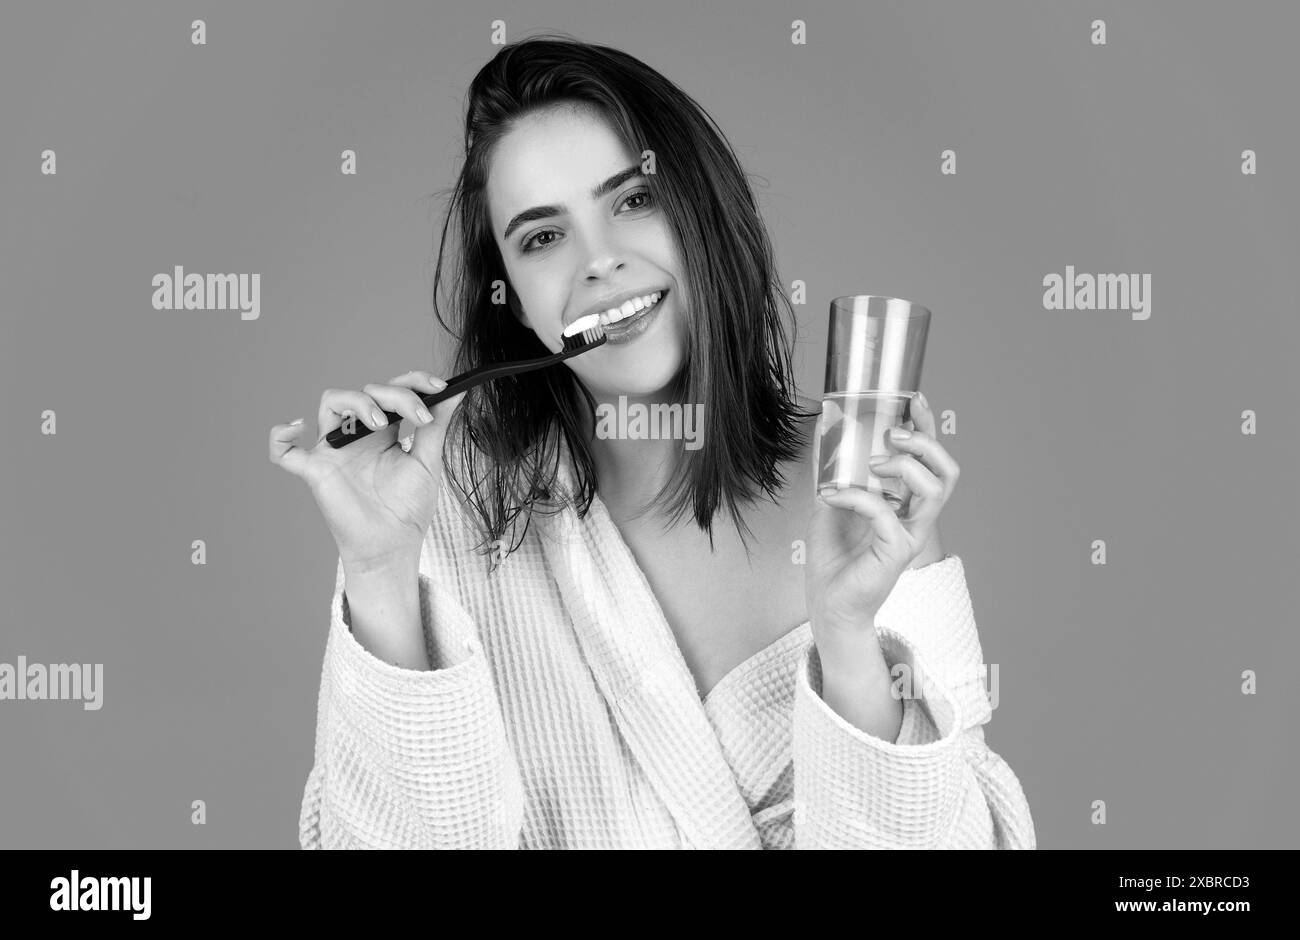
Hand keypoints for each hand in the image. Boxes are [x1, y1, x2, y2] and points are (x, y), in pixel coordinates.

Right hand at [268, 370, 466, 574]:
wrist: (393, 548)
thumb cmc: (407, 508)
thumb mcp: (428, 462)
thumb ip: (437, 426)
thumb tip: (456, 392)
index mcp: (384, 431)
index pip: (392, 391)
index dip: (412, 382)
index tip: (439, 386)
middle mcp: (357, 435)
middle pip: (367, 391)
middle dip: (395, 396)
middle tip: (419, 417)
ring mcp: (335, 451)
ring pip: (331, 402)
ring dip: (358, 401)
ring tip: (383, 423)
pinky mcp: (316, 472)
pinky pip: (284, 452)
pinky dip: (280, 436)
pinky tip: (296, 427)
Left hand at [805, 392, 959, 646]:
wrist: (827, 602)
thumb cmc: (834, 556)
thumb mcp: (831, 500)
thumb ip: (833, 469)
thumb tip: (824, 428)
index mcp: (905, 502)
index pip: (930, 460)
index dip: (927, 428)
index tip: (913, 399)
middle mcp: (915, 518)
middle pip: (947, 471)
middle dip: (924, 443)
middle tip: (891, 433)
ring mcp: (910, 535)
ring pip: (934, 490)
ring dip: (904, 466)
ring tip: (870, 462)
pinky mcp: (896, 552)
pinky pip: (886, 513)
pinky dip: (857, 495)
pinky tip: (831, 494)